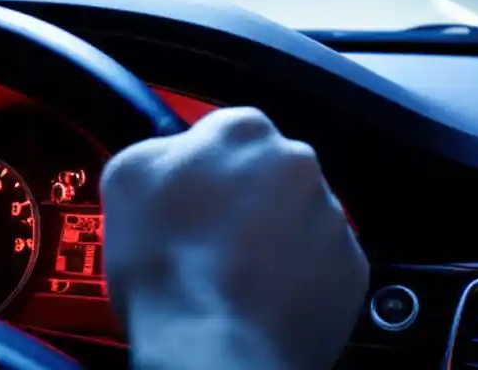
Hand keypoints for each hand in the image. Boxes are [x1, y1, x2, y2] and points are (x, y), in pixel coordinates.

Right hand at [100, 108, 367, 369]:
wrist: (212, 345)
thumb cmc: (165, 265)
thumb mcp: (126, 178)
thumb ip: (158, 149)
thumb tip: (174, 152)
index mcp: (243, 130)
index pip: (226, 131)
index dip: (206, 167)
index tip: (192, 197)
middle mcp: (297, 161)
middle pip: (269, 171)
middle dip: (247, 200)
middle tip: (212, 241)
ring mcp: (331, 214)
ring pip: (299, 216)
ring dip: (275, 237)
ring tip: (237, 276)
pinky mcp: (351, 265)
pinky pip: (322, 262)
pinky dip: (299, 275)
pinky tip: (264, 296)